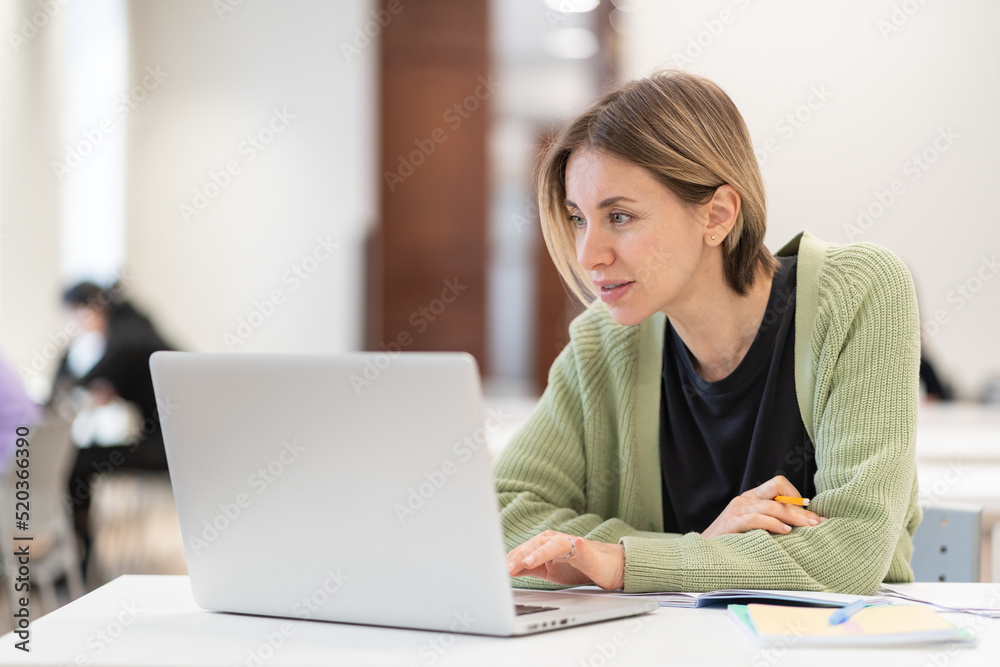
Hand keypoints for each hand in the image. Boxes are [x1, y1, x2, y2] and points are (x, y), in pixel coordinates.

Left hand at [505, 530, 624, 590]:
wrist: (606, 567)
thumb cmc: (577, 566)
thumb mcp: (548, 570)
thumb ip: (529, 567)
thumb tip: (507, 569)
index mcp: (545, 544)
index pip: (525, 549)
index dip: (512, 559)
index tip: (497, 569)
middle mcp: (556, 540)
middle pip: (535, 544)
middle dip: (521, 556)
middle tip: (508, 568)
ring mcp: (572, 544)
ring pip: (554, 544)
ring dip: (540, 551)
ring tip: (529, 561)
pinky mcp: (588, 551)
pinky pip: (582, 547)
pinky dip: (578, 545)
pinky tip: (576, 543)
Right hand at [702, 475, 826, 538]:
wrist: (703, 553)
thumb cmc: (732, 542)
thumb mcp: (754, 527)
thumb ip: (771, 521)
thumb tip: (803, 525)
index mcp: (751, 497)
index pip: (778, 483)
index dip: (795, 496)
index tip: (809, 513)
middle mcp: (745, 500)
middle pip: (779, 496)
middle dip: (802, 510)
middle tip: (818, 522)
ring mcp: (737, 510)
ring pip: (771, 506)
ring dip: (794, 517)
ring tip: (809, 527)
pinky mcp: (732, 524)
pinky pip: (756, 519)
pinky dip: (773, 524)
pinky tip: (786, 531)